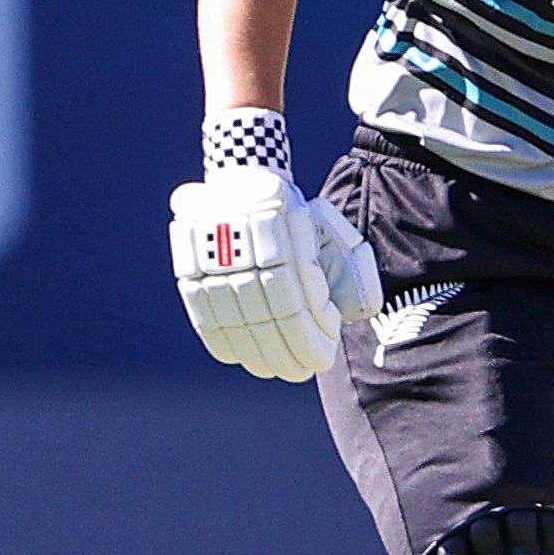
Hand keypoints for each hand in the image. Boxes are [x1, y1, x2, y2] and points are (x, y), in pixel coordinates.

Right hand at [170, 165, 381, 383]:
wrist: (241, 182)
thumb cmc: (294, 214)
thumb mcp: (327, 230)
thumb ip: (349, 267)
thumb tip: (362, 311)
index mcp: (279, 230)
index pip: (294, 298)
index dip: (308, 334)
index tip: (323, 354)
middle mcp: (242, 243)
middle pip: (266, 314)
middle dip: (288, 351)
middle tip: (303, 372)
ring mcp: (212, 257)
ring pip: (237, 318)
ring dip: (259, 353)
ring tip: (278, 371)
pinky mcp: (190, 268)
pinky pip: (205, 313)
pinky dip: (223, 340)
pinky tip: (240, 358)